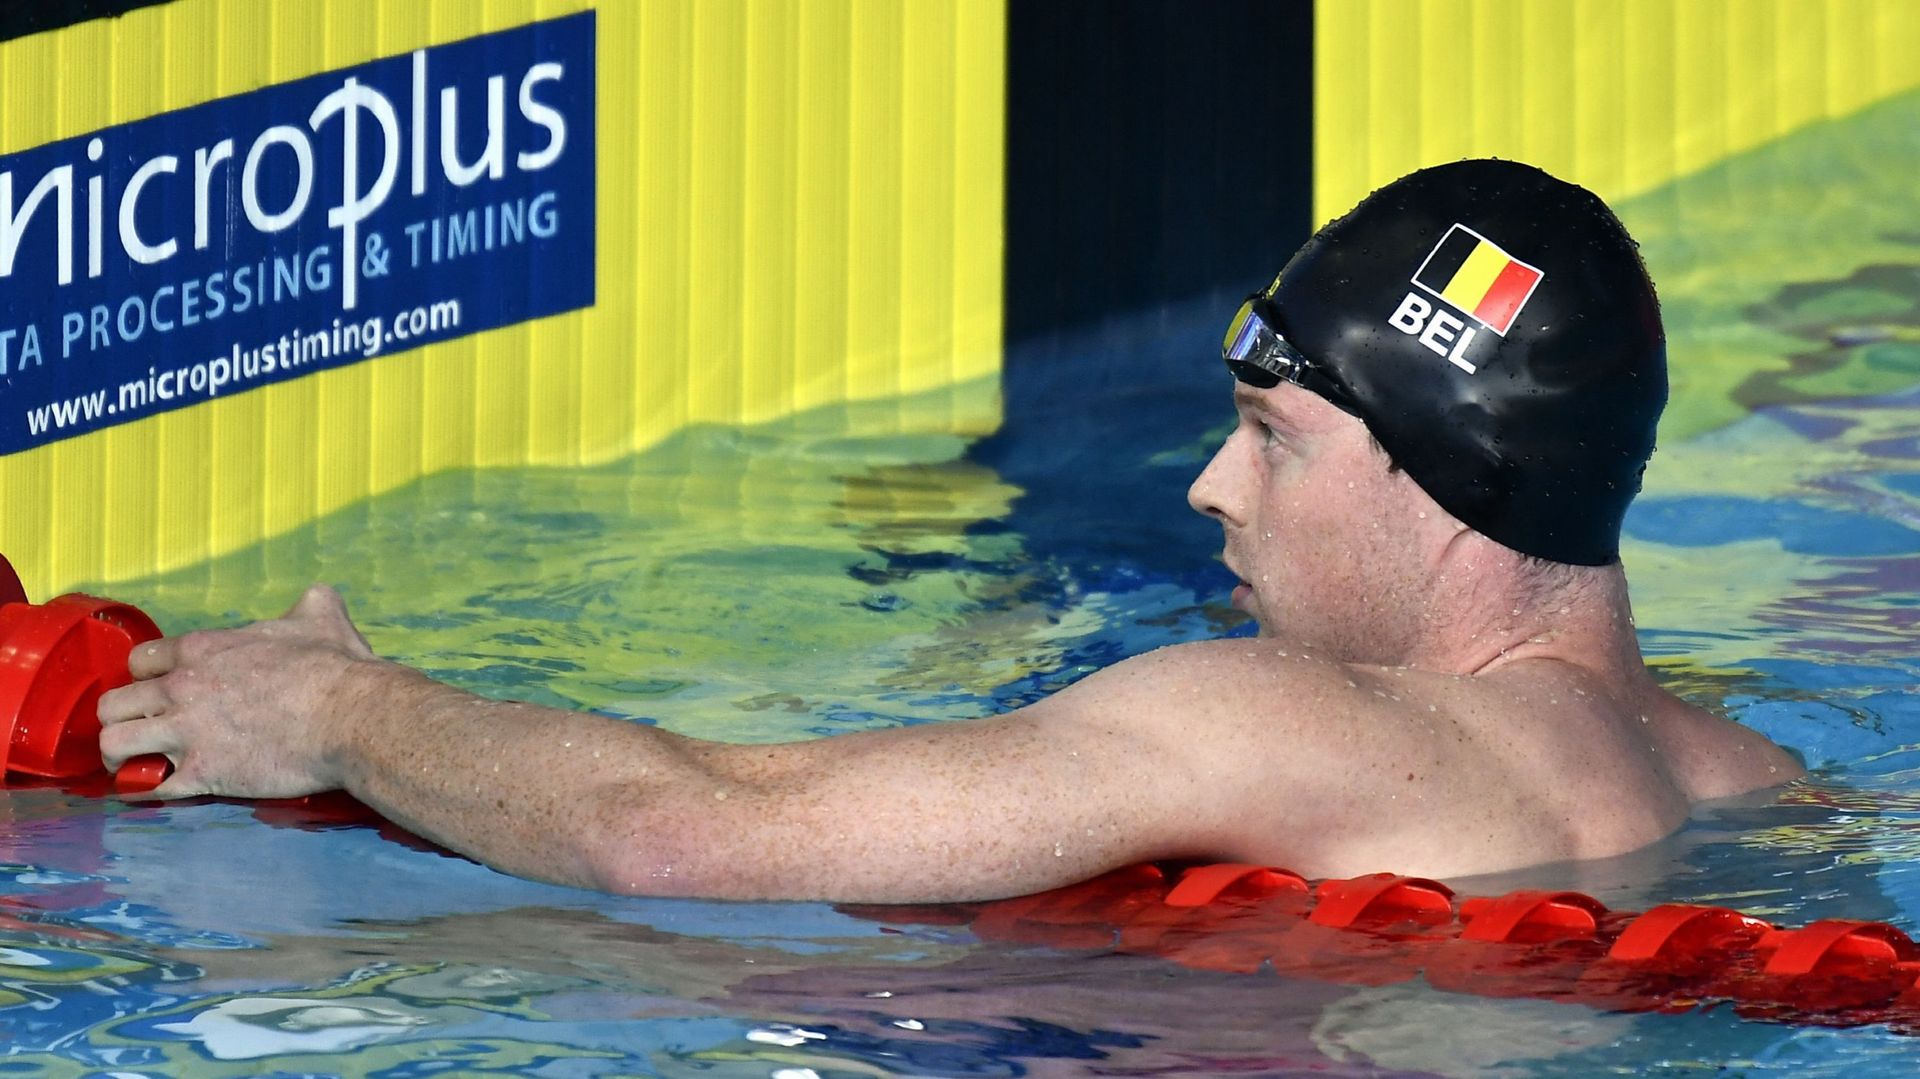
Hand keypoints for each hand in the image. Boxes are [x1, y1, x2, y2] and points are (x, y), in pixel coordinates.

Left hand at [98, 584, 383, 799]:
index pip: (138, 662)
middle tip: (147, 730)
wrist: (352, 718)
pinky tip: (156, 790)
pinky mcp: (202, 773)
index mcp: (203, 649)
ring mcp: (187, 733)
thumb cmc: (337, 668)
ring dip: (123, 757)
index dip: (147, 678)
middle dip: (124, 718)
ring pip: (114, 745)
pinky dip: (144, 791)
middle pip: (113, 705)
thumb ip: (308, 603)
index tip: (162, 691)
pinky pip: (146, 787)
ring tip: (141, 764)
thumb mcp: (321, 616)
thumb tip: (318, 596)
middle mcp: (182, 688)